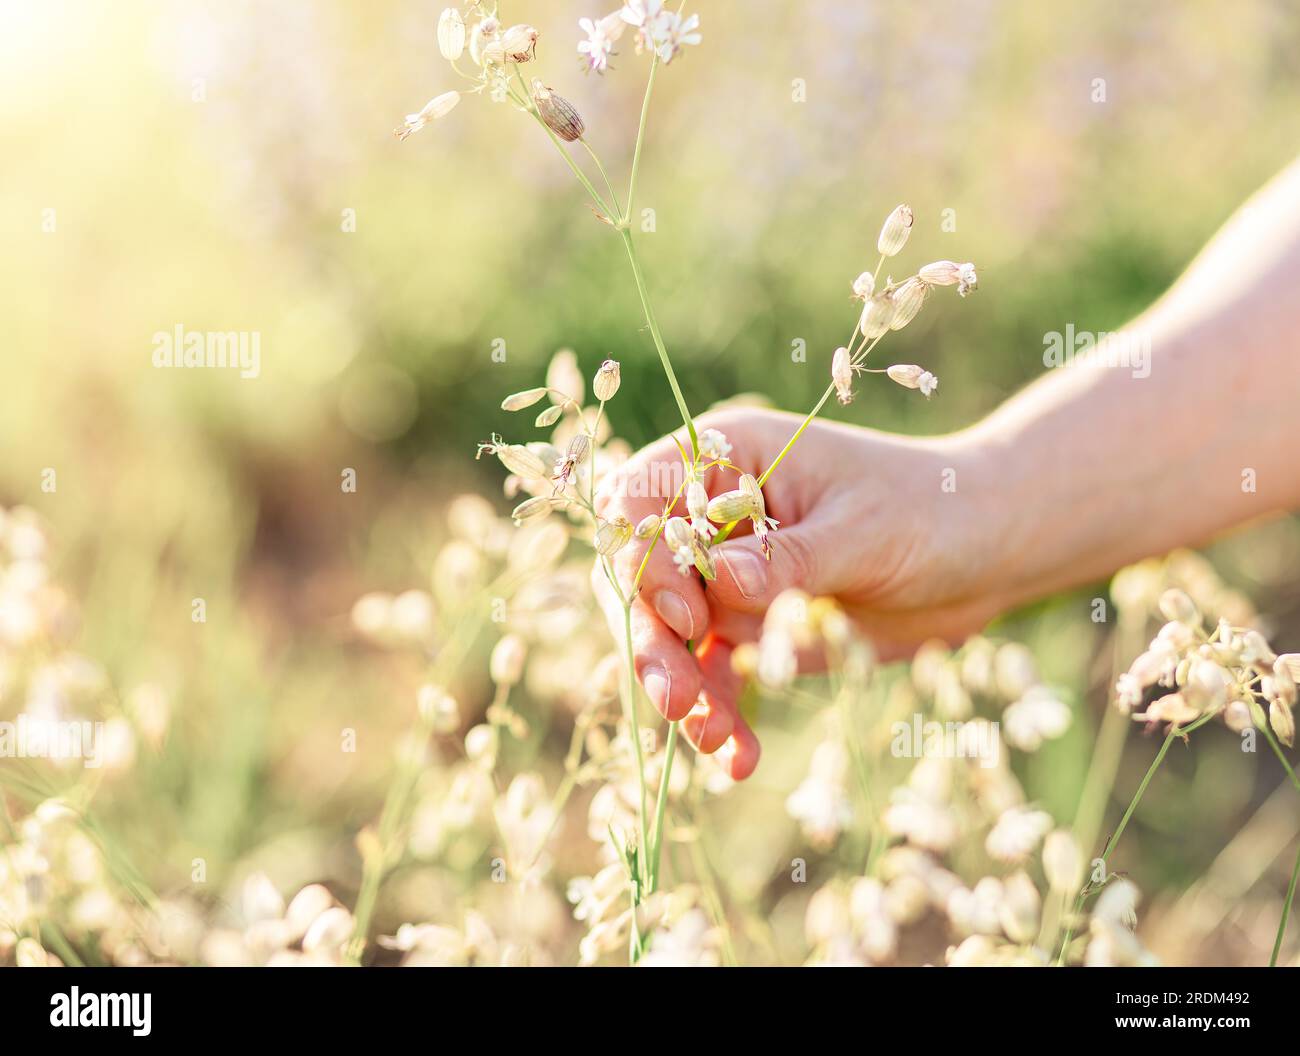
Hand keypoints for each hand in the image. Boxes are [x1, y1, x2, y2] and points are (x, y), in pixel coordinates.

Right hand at [592, 407, 1003, 779]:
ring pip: (667, 634)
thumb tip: (718, 582)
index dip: (645, 559)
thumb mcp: (866, 531)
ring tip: (709, 735)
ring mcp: (726, 575)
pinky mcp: (748, 627)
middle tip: (675, 698)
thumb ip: (790, 559)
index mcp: (729, 458)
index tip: (690, 618)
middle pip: (640, 573)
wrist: (983, 554)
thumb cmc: (929, 511)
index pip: (643, 499)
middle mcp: (712, 515)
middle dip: (650, 639)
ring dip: (677, 686)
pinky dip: (718, 713)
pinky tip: (737, 757)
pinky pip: (712, 672)